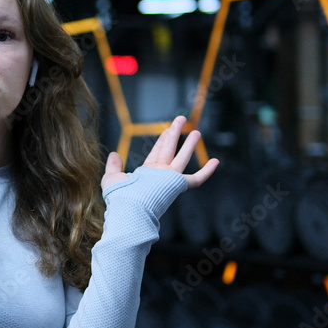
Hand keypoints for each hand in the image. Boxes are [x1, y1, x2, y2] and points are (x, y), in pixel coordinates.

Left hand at [101, 116, 218, 189]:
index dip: (161, 140)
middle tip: (180, 118)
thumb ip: (114, 166)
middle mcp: (159, 174)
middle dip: (174, 133)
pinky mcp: (176, 184)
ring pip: (181, 157)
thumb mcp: (112, 178)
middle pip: (169, 149)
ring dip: (188, 144)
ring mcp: (169, 178)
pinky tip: (215, 161)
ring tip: (196, 131)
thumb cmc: (119, 197)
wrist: (128, 209)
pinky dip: (206, 172)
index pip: (157, 152)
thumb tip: (114, 154)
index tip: (166, 129)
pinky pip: (195, 179)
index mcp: (147, 173)